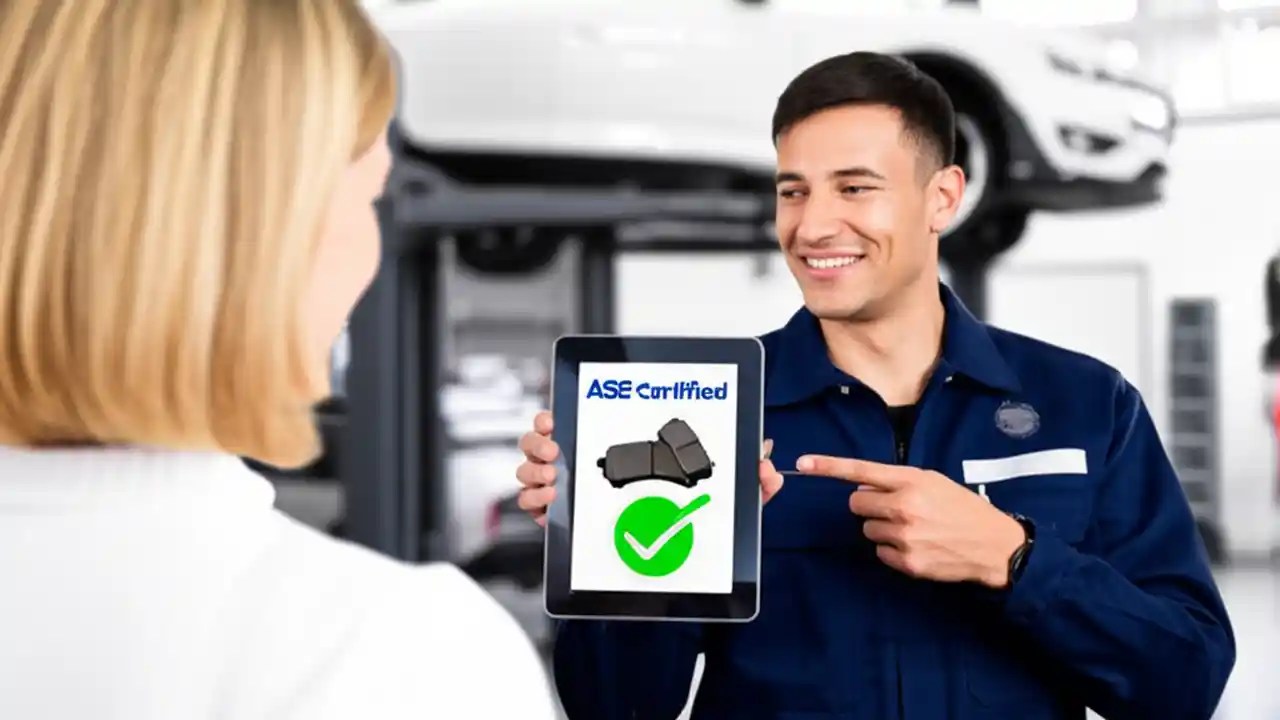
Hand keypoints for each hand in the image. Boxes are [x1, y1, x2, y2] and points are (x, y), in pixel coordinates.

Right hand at [516, 411, 784, 526]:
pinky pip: (534, 508)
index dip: (556, 413)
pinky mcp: (565, 523)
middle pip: (541, 441)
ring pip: (531, 471)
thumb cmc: (698, 521)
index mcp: (622, 447)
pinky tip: (550, 505)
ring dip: (533, 472)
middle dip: (536, 443)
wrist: (679, 564)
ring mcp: (573, 494)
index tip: (554, 417)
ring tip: (555, 481)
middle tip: (555, 451)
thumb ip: (755, 483)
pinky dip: (534, 504)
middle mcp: (589, 466)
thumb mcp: (725, 499)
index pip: (579, 417)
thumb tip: (768, 465)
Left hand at [796, 454, 1025, 587]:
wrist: (993, 546)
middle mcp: (903, 507)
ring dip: (882, 528)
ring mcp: (903, 536)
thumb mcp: (933, 482)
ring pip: (867, 529)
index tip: (803, 463)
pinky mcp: (905, 562)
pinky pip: (880, 552)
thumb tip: (863, 487)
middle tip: (895, 509)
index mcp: (911, 481)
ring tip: (913, 529)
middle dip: (869, 505)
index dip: (828, 466)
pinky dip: (892, 549)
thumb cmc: (962, 508)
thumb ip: (897, 481)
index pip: (861, 471)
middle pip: (856, 504)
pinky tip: (917, 545)